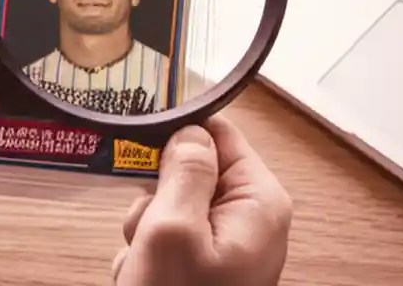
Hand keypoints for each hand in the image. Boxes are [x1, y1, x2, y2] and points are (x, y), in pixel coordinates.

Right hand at [113, 117, 292, 285]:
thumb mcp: (172, 232)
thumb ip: (183, 173)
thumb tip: (190, 131)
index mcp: (259, 203)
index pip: (220, 135)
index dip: (178, 136)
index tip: (143, 147)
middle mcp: (251, 221)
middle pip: (190, 173)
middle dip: (155, 196)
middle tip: (147, 230)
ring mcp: (228, 249)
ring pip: (170, 208)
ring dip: (146, 232)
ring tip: (144, 267)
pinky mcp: (207, 271)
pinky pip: (168, 242)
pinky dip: (148, 258)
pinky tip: (145, 281)